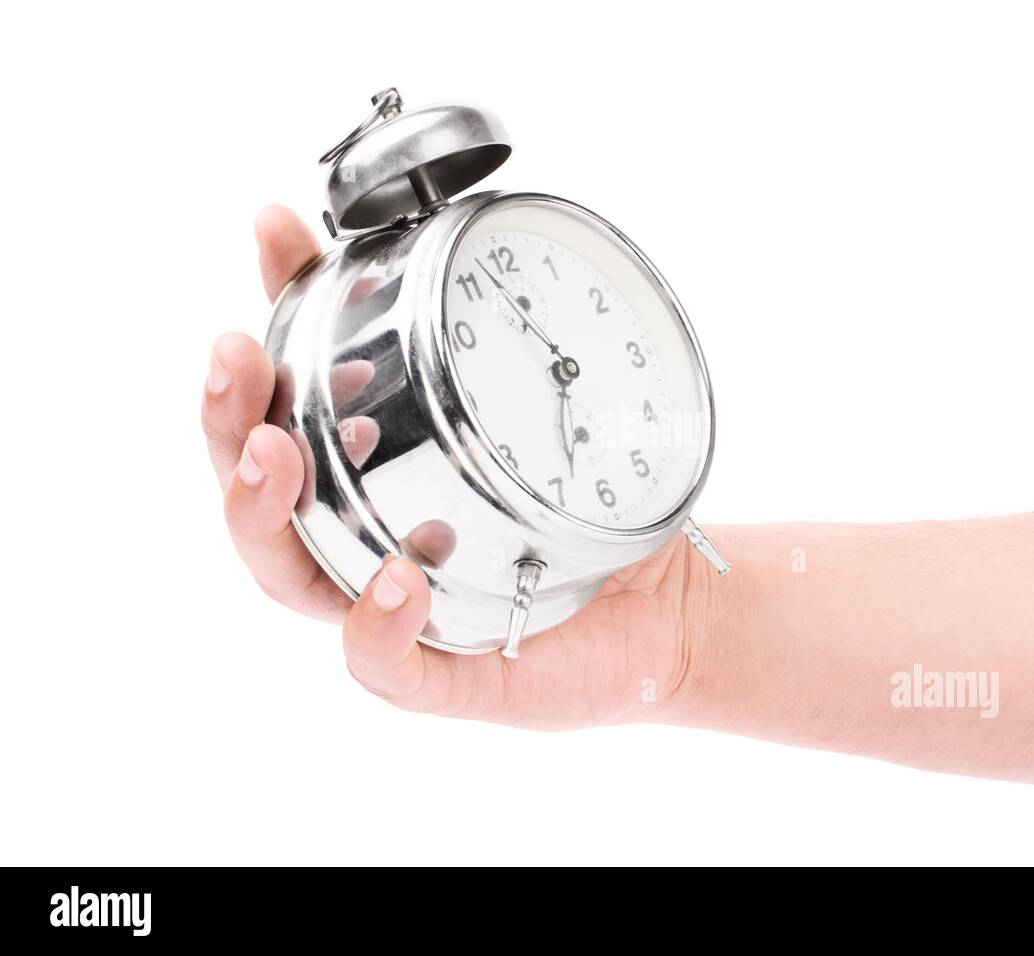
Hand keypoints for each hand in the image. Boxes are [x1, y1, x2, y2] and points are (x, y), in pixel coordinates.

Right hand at [201, 205, 710, 728]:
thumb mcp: (514, 399)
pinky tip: (395, 582)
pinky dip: (376, 627)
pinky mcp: (443, 669)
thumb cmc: (570, 496)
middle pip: (255, 496)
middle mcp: (355, 540)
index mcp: (356, 477)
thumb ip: (444, 329)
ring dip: (265, 515)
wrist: (661, 592)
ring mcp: (389, 608)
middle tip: (235, 365)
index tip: (261, 263)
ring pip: (292, 577)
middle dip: (229, 425)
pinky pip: (385, 665)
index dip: (244, 359)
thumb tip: (363, 231)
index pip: (271, 416)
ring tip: (275, 455)